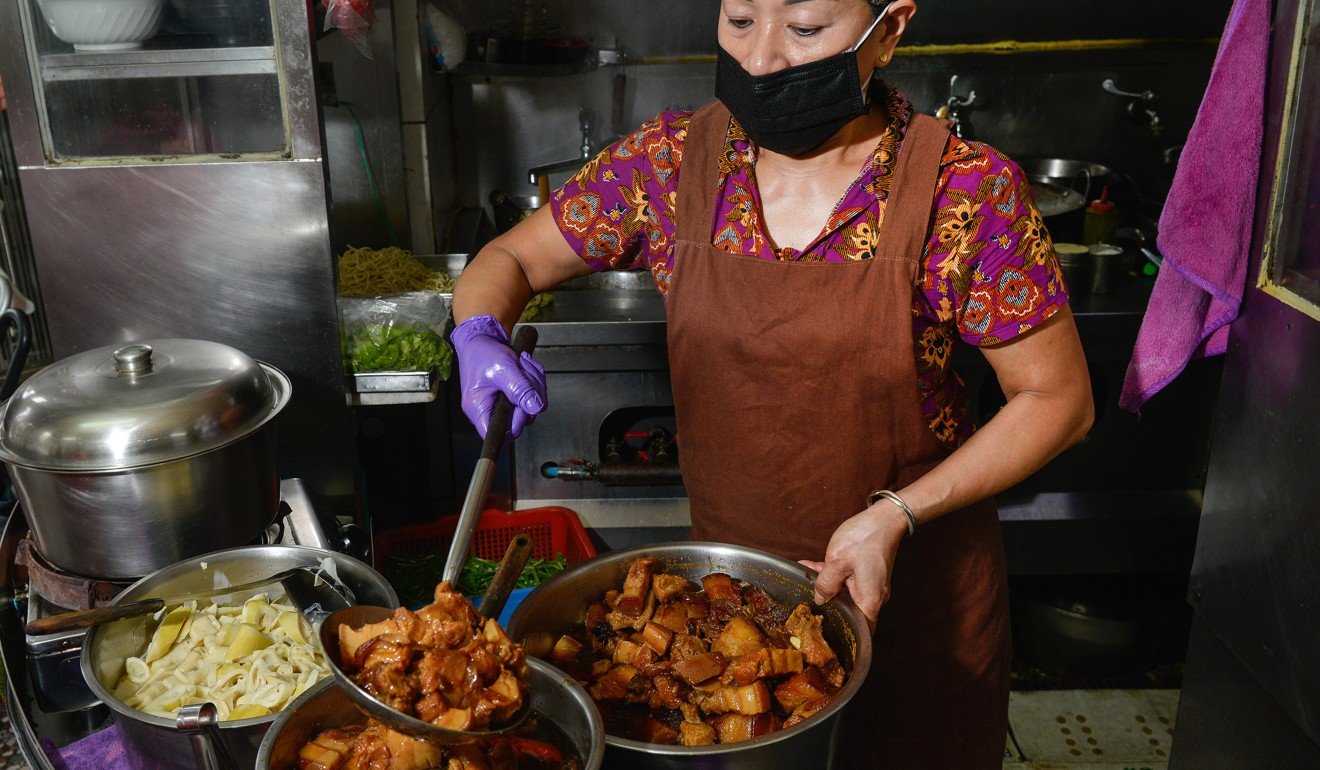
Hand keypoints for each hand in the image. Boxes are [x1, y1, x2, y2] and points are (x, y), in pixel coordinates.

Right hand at [451, 314, 546, 438]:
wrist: (483, 337)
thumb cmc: (484, 352)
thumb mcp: (504, 369)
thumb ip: (520, 389)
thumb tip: (535, 408)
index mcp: (478, 408)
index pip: (496, 434)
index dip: (515, 426)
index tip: (525, 409)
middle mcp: (488, 409)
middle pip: (520, 420)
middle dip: (529, 395)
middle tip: (525, 373)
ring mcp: (501, 403)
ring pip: (529, 405)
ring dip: (533, 383)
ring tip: (523, 365)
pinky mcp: (511, 395)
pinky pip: (531, 394)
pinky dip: (533, 379)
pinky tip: (524, 366)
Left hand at [805, 502, 909, 626]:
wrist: (885, 518)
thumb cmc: (864, 538)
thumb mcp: (837, 561)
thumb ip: (826, 584)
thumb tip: (820, 599)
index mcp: (868, 600)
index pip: (858, 630)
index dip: (842, 631)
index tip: (823, 629)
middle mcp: (874, 597)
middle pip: (849, 609)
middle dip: (827, 602)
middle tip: (804, 597)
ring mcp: (872, 585)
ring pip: (846, 592)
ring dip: (827, 584)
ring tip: (805, 573)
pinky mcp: (869, 574)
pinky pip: (849, 579)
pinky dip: (834, 574)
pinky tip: (813, 566)